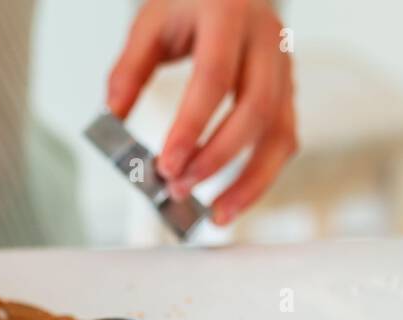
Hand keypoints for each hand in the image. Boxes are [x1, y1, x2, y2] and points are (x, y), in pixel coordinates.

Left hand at [108, 0, 297, 225]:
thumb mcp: (152, 21)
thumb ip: (129, 68)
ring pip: (280, 132)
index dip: (191, 127)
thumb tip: (113, 116)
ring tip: (218, 214)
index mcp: (227, 14)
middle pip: (255, 110)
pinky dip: (262, 175)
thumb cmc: (192, 1)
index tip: (167, 166)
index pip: (214, 79)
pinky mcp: (290, 90)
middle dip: (217, 158)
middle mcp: (265, 40)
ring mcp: (285, 66)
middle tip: (180, 187)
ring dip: (251, 181)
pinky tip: (235, 198)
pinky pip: (285, 140)